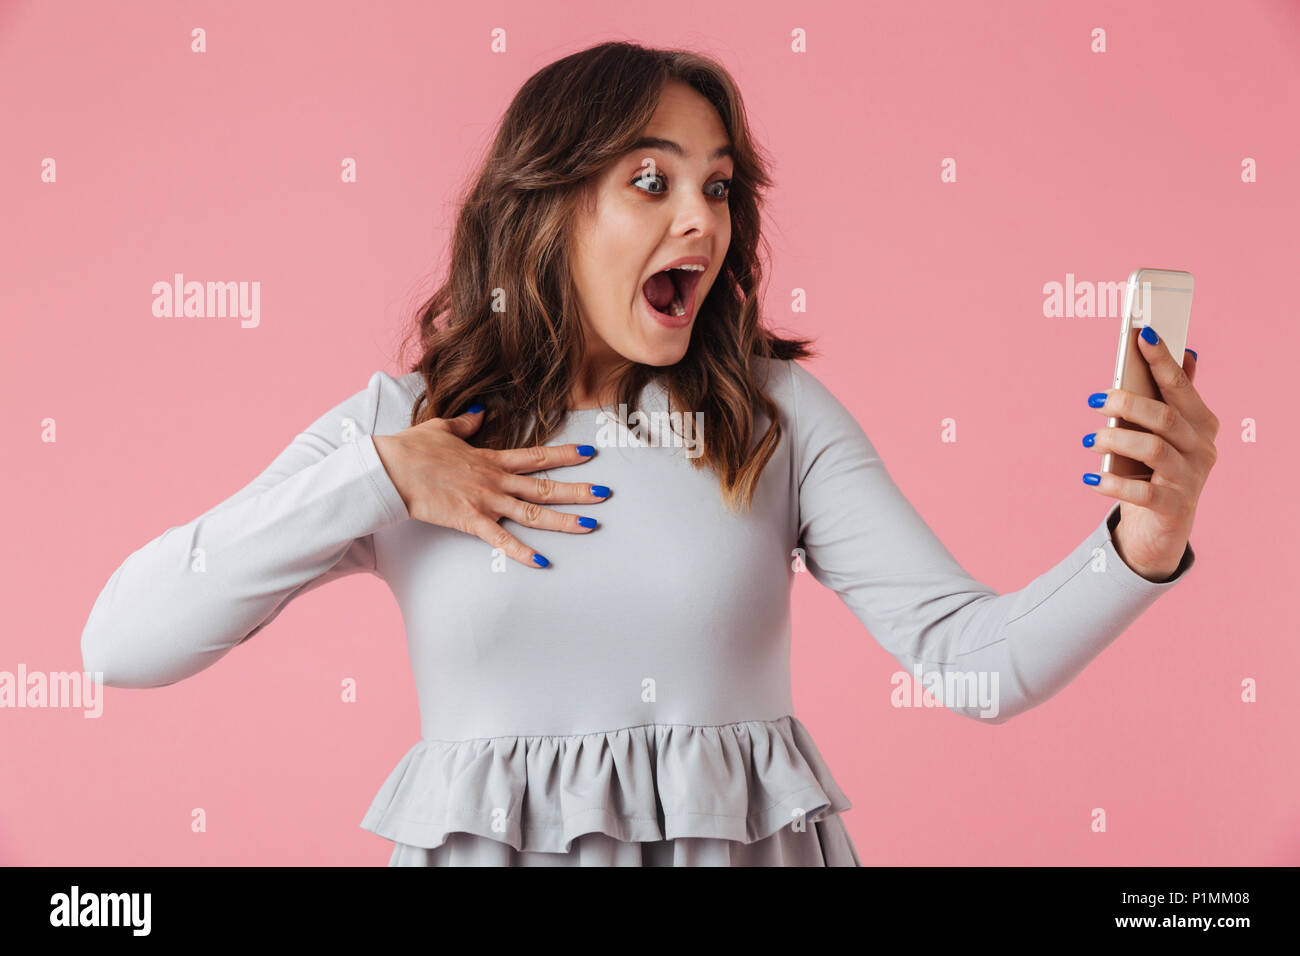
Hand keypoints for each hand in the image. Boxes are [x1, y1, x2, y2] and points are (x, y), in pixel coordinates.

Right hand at [372, 405, 607, 567]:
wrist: (390, 468)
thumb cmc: (411, 449)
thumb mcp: (442, 427)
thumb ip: (465, 423)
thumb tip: (479, 413)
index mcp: (490, 458)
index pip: (537, 456)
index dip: (566, 455)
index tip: (591, 454)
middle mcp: (495, 480)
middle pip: (545, 487)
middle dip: (578, 491)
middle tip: (606, 494)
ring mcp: (485, 501)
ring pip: (533, 514)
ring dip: (564, 521)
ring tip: (591, 526)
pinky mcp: (470, 521)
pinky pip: (501, 540)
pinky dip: (523, 552)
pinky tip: (543, 562)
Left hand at [1083, 330, 1217, 580]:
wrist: (1163, 528)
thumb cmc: (1158, 470)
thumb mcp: (1166, 433)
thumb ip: (1175, 396)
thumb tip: (1188, 352)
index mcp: (1201, 422)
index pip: (1180, 386)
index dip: (1162, 359)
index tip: (1142, 333)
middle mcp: (1202, 448)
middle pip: (1165, 416)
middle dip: (1128, 403)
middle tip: (1094, 400)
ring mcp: (1191, 479)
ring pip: (1154, 449)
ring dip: (1115, 440)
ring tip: (1089, 439)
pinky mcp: (1174, 508)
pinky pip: (1142, 492)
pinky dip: (1113, 483)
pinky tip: (1091, 479)